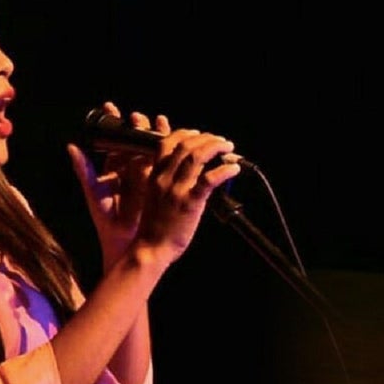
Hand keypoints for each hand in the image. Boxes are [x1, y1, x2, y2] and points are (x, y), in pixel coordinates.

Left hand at [67, 101, 164, 267]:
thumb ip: (84, 171)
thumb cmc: (108, 224)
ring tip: (159, 121)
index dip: (113, 123)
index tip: (110, 106)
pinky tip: (178, 142)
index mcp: (113, 170)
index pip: (114, 141)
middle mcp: (130, 170)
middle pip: (135, 142)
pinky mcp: (161, 186)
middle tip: (139, 116)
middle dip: (138, 126)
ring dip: (156, 135)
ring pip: (153, 150)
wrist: (128, 245)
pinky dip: (173, 152)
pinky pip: (168, 165)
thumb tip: (72, 146)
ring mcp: (147, 177)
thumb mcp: (95, 195)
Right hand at [134, 125, 241, 265]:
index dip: (184, 134)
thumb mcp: (153, 198)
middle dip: (206, 138)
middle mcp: (164, 179)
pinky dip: (224, 170)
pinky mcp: (190, 203)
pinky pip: (209, 180)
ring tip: (228, 147)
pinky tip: (234, 169)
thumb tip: (190, 175)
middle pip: (185, 145)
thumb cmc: (153, 228)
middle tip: (220, 141)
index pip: (165, 143)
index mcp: (154, 176)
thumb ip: (166, 183)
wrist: (150, 249)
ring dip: (216, 147)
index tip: (198, 134)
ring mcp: (176, 190)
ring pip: (197, 156)